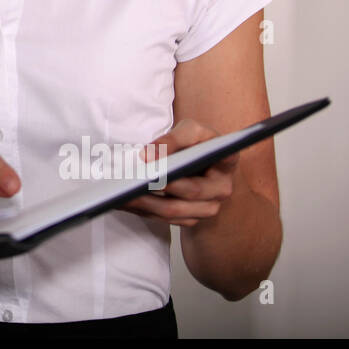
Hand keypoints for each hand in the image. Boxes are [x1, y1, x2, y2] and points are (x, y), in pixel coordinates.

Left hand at [119, 119, 237, 227]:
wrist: (198, 157)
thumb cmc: (196, 141)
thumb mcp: (190, 129)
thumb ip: (173, 138)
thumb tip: (149, 156)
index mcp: (227, 163)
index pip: (204, 174)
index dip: (179, 179)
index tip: (155, 174)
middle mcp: (221, 190)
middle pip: (186, 198)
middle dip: (156, 192)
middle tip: (131, 185)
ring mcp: (206, 208)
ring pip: (173, 212)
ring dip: (145, 204)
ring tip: (121, 194)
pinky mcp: (189, 217)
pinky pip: (165, 218)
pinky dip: (143, 209)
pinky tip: (124, 200)